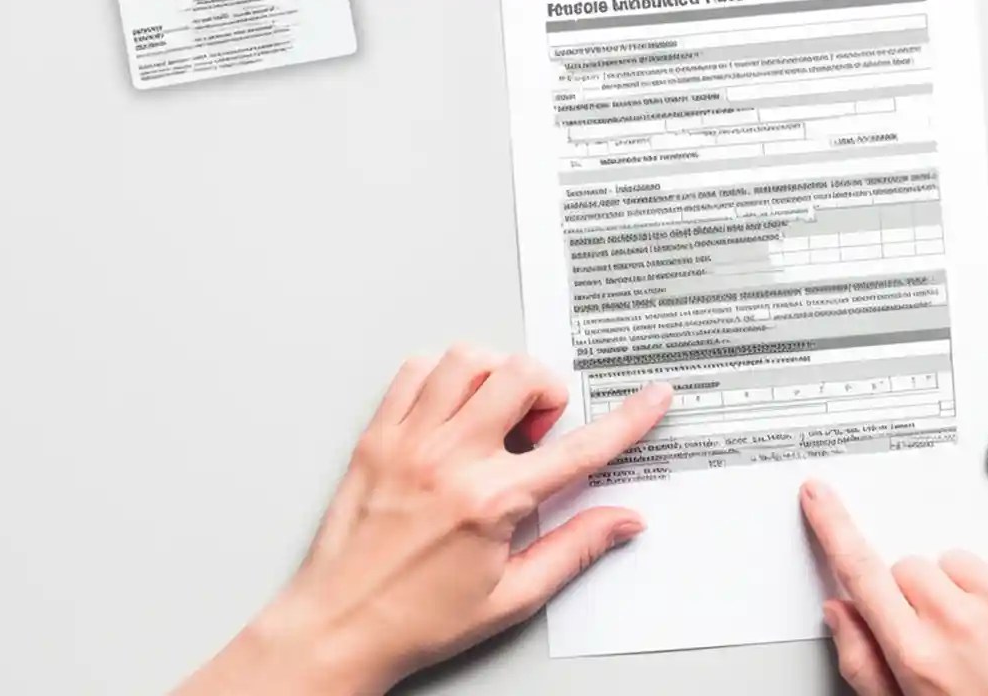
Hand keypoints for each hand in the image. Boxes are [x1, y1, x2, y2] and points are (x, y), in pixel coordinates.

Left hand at [174, 346, 671, 695]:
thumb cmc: (414, 619)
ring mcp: (408, 441)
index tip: (650, 399)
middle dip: (549, 392)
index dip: (627, 419)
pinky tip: (452, 408)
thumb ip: (575, 549)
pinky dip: (444, 375)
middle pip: (521, 377)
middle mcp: (449, 461)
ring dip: (498, 375)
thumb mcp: (511, 596)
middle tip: (540, 430)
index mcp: (490, 503)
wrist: (337, 627)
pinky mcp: (376, 436)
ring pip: (468, 360)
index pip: (579, 449)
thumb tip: (622, 522)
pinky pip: (414, 371)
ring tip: (498, 413)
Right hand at [800, 481, 987, 695]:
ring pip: (956, 562)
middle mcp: (961, 622)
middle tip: (936, 638)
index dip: (834, 527)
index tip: (819, 497)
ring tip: (980, 638)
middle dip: (912, 596)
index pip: (861, 572)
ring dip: (959, 590)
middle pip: (909, 568)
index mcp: (917, 654)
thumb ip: (864, 662)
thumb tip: (840, 613)